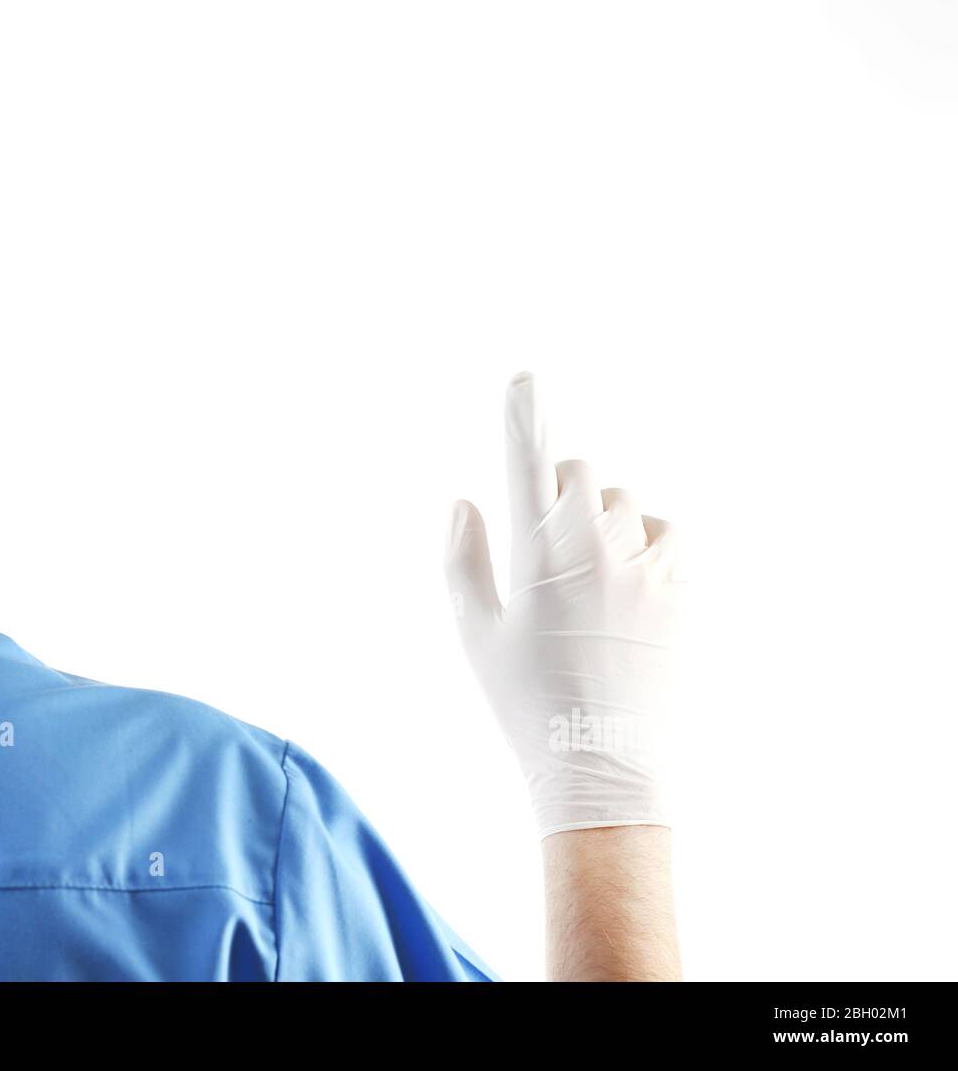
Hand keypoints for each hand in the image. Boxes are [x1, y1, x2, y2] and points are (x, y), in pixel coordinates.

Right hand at [444, 372, 679, 836]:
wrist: (600, 762)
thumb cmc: (525, 701)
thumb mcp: (475, 633)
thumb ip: (462, 558)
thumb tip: (464, 500)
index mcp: (536, 555)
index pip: (528, 463)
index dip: (524, 414)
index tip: (525, 379)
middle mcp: (593, 549)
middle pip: (580, 472)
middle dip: (558, 487)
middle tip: (544, 537)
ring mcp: (642, 567)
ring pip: (623, 501)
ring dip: (601, 517)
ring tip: (586, 576)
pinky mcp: (678, 589)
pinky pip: (666, 531)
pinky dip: (645, 539)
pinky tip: (627, 579)